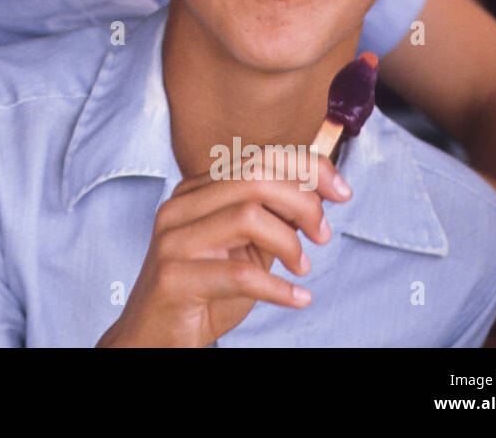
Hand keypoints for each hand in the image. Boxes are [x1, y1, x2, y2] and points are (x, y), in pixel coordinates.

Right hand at [98, 150, 351, 347]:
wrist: (153, 337)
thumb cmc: (203, 292)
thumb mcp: (242, 248)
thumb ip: (270, 219)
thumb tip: (317, 192)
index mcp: (194, 192)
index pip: (257, 158)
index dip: (308, 168)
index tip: (342, 191)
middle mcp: (179, 207)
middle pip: (254, 179)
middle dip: (302, 203)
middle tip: (322, 234)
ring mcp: (173, 241)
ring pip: (248, 216)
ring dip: (289, 243)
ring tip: (301, 267)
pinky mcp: (173, 277)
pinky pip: (239, 274)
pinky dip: (278, 287)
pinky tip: (297, 298)